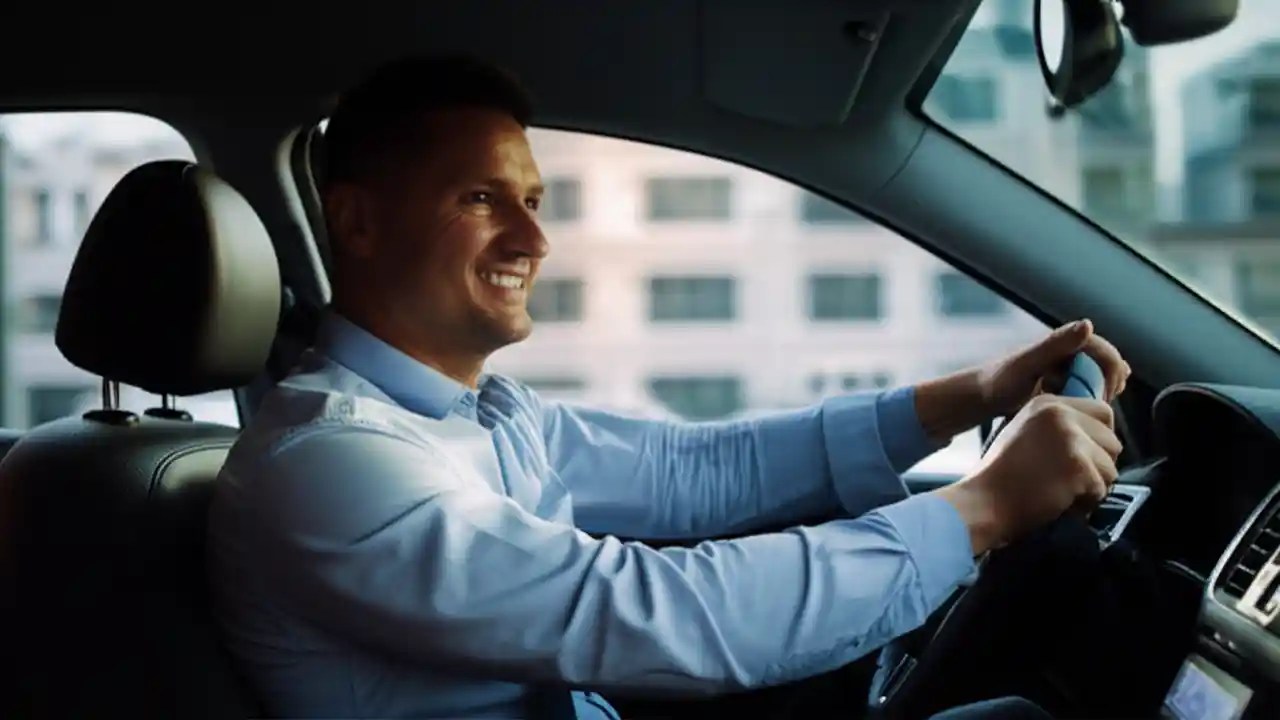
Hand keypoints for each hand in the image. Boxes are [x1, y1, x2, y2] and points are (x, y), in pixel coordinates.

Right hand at [936, 394, 1120, 553]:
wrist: (983, 502)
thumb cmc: (1001, 475)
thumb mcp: (1026, 431)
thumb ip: (1057, 425)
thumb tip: (1096, 434)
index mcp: (1049, 403)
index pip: (1103, 412)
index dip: (1098, 438)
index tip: (1080, 457)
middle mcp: (1062, 414)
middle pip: (1112, 440)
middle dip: (1098, 464)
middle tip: (1070, 480)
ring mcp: (1071, 439)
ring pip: (1111, 467)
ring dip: (1093, 486)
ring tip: (1062, 492)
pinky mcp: (1078, 467)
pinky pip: (1101, 489)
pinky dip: (1085, 503)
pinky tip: (1060, 503)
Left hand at [978, 319, 1130, 417]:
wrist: (979, 398)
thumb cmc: (999, 380)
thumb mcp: (1027, 363)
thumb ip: (1055, 345)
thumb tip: (1088, 324)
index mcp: (1061, 341)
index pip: (1102, 349)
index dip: (1112, 368)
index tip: (1111, 390)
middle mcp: (1064, 351)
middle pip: (1103, 364)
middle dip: (1110, 381)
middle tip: (1104, 401)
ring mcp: (1062, 368)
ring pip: (1097, 377)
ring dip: (1102, 390)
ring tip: (1096, 405)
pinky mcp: (1058, 384)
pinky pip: (1085, 388)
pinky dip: (1090, 398)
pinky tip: (1088, 408)